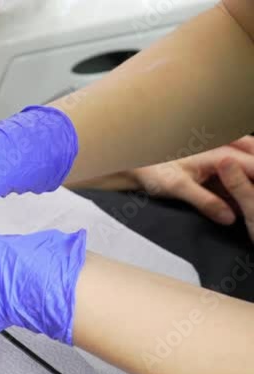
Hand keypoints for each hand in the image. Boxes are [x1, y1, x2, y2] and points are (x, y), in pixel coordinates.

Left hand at [132, 136, 253, 238]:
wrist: (138, 164)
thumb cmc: (154, 171)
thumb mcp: (178, 187)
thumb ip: (205, 201)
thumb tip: (230, 217)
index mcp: (220, 153)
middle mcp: (225, 150)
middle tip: (253, 208)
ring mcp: (223, 155)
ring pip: (248, 166)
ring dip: (249, 183)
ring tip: (249, 206)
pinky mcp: (218, 164)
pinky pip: (238, 172)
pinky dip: (243, 184)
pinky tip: (239, 202)